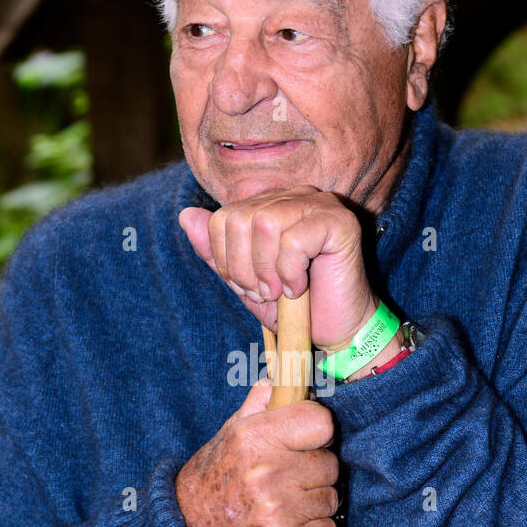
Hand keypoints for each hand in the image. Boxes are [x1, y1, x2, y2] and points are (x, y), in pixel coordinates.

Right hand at [175, 378, 339, 526]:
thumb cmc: (214, 478)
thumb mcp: (230, 433)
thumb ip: (260, 404)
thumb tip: (286, 379)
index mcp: (254, 437)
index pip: (322, 423)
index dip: (318, 432)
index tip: (306, 441)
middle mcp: (266, 472)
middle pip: (330, 464)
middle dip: (313, 471)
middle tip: (286, 479)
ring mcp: (278, 511)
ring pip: (330, 498)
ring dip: (313, 502)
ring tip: (284, 504)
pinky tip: (289, 526)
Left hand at [178, 187, 377, 351]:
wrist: (338, 330)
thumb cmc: (295, 307)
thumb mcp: (246, 282)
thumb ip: (216, 252)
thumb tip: (186, 215)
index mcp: (270, 205)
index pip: (222, 218)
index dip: (224, 259)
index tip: (247, 286)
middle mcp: (294, 196)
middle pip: (239, 219)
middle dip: (243, 268)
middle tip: (264, 292)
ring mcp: (319, 204)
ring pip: (264, 223)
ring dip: (266, 270)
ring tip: (281, 291)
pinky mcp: (340, 222)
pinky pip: (294, 239)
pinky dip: (291, 273)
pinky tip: (301, 288)